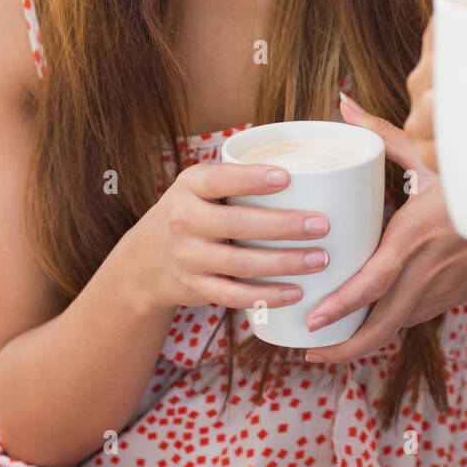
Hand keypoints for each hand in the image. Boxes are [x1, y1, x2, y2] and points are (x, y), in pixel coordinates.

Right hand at [127, 162, 331, 312]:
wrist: (144, 260)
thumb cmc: (192, 211)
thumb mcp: (199, 186)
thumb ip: (236, 177)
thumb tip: (305, 169)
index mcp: (190, 186)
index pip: (221, 179)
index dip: (253, 179)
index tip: (288, 177)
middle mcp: (184, 220)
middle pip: (238, 224)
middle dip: (284, 226)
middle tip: (322, 225)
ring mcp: (188, 257)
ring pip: (241, 264)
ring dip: (284, 263)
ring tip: (320, 259)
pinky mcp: (195, 288)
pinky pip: (234, 296)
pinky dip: (266, 297)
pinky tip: (296, 293)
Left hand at [302, 94, 466, 362]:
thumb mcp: (428, 157)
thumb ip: (381, 135)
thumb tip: (344, 103)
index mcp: (414, 238)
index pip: (371, 284)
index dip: (340, 307)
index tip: (314, 319)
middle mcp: (426, 271)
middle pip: (382, 325)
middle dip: (345, 348)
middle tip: (313, 354)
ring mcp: (443, 289)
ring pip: (398, 327)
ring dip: (365, 342)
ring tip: (332, 346)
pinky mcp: (455, 295)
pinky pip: (416, 317)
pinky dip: (391, 325)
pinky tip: (372, 323)